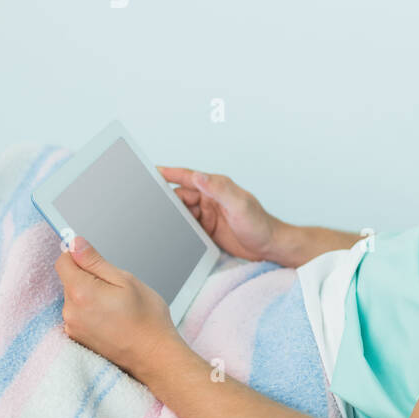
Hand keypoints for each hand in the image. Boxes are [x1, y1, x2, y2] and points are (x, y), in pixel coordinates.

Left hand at [54, 236, 182, 379]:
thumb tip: (75, 243)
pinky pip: (79, 314)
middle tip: (116, 287)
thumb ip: (95, 261)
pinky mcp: (77, 338)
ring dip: (91, 296)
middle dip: (88, 277)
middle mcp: (70, 311)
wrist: (154, 356)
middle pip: (70, 281)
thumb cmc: (146, 319)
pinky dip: (92, 312)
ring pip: (75, 298)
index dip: (76, 254)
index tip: (91, 256)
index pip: (63, 262)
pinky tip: (112, 318)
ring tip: (117, 306)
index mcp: (81, 292)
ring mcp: (72, 327)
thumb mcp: (126, 280)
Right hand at [157, 166, 279, 261]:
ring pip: (182, 212)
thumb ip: (219, 189)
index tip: (151, 171)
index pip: (188, 177)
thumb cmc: (260, 224)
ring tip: (157, 222)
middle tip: (148, 205)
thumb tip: (199, 176)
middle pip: (180, 195)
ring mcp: (208, 214)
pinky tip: (171, 233)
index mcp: (217, 187)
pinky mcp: (207, 229)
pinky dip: (178, 228)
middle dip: (166, 199)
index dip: (169, 173)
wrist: (270, 246)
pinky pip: (188, 226)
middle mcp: (211, 198)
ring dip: (171, 216)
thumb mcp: (240, 205)